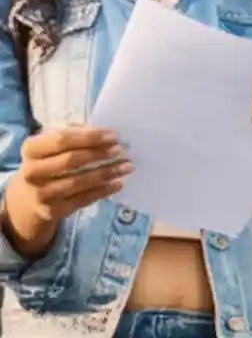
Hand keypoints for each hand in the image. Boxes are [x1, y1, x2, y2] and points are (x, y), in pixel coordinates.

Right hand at [2, 127, 132, 256]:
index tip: (114, 136)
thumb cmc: (50, 162)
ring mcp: (40, 193)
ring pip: (78, 182)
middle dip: (100, 154)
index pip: (62, 139)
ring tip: (126, 167)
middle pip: (71, 161)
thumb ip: (76, 135)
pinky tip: (118, 183)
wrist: (29, 197)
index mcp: (31, 149)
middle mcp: (31, 172)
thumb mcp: (54, 145)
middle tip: (121, 150)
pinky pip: (82, 200)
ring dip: (106, 173)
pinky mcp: (51, 211)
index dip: (90, 137)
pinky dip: (103, 191)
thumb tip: (108, 135)